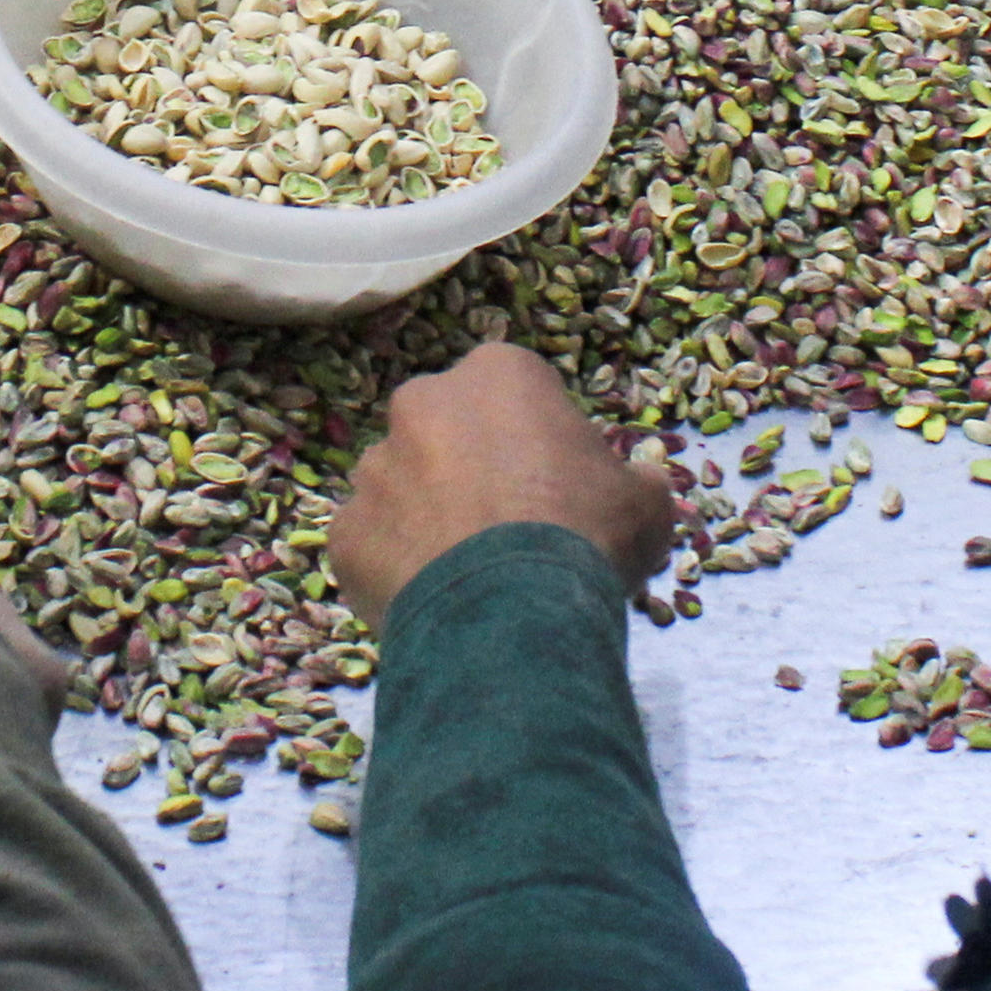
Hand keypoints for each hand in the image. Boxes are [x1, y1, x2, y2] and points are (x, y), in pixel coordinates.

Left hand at [328, 342, 674, 629]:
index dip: (535, 441)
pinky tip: (434, 601)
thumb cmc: (585, 535)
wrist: (513, 615)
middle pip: (446, 431)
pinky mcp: (344, 530)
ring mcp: (373, 467)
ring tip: (467, 573)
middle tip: (504, 527)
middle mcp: (422, 403)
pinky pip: (373, 543)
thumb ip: (634, 480)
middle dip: (467, 468)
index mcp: (497, 375)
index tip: (553, 486)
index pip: (514, 394)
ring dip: (425, 515)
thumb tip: (638, 480)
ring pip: (400, 485)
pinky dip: (396, 567)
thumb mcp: (645, 504)